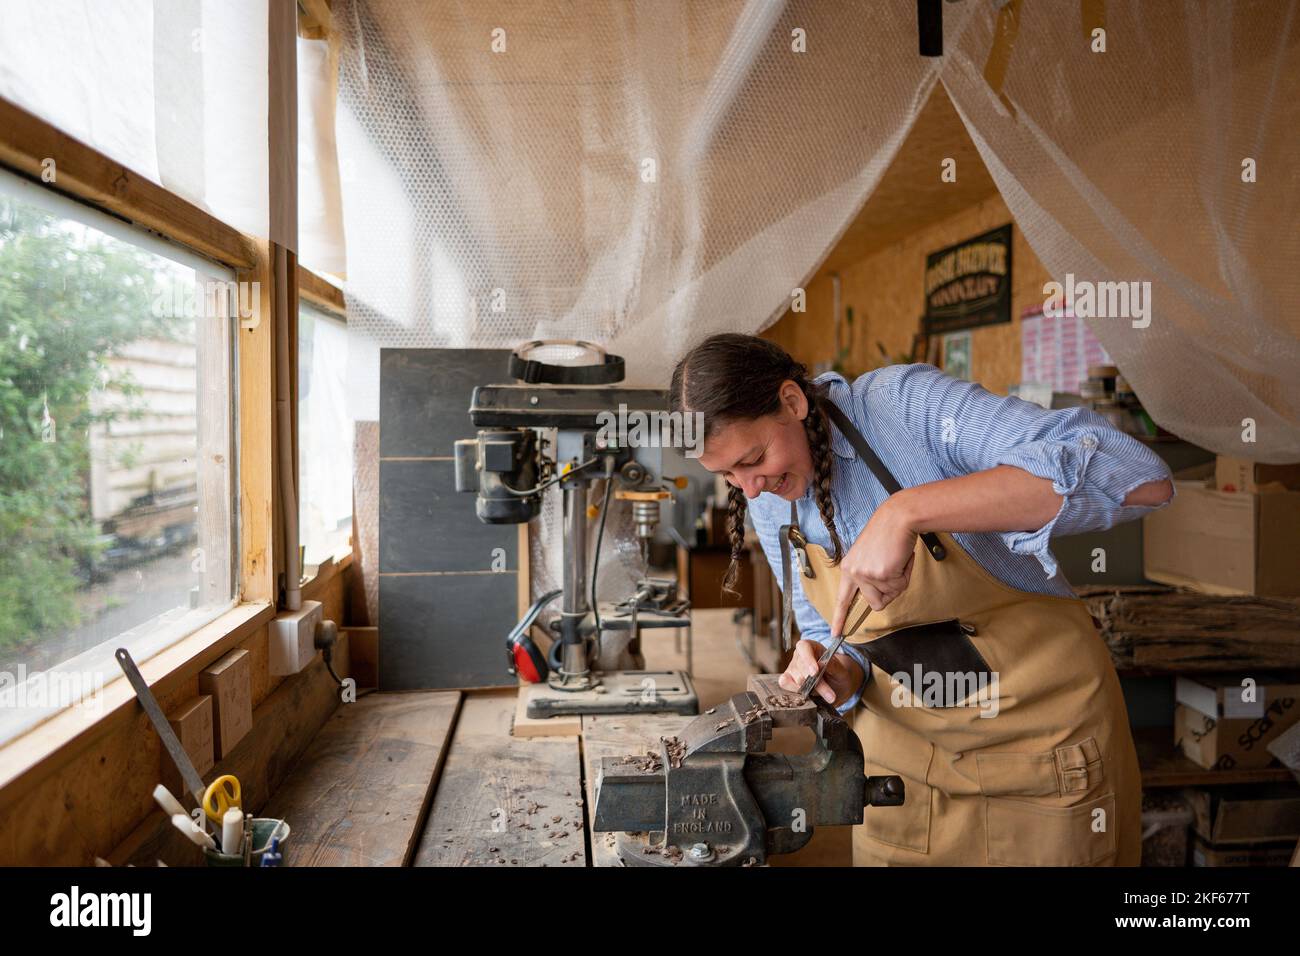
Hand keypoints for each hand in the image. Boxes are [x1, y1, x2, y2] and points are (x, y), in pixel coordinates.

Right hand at [778, 639, 864, 706]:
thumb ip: (833, 666)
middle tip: (831, 695)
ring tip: (826, 696)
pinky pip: (785, 684)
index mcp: (811, 647)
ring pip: (797, 679)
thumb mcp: (841, 670)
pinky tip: (807, 696)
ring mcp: (791, 668)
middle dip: (815, 682)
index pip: (804, 647)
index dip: (808, 659)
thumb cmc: (837, 674)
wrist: (835, 687)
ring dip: (811, 690)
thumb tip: (823, 664)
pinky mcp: (787, 680)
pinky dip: (795, 691)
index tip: (815, 672)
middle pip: (801, 667)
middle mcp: (799, 656)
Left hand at [831, 497, 917, 634]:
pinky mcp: (881, 574)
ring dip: (898, 582)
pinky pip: (900, 586)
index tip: (835, 633)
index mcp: (848, 568)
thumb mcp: (868, 556)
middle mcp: (854, 573)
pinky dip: (905, 575)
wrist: (897, 519)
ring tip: (896, 562)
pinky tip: (901, 559)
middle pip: (874, 603)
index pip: (843, 599)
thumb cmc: (887, 535)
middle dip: (888, 592)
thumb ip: (868, 576)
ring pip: (889, 596)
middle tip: (893, 570)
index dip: (839, 618)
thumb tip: (877, 597)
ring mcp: (867, 575)